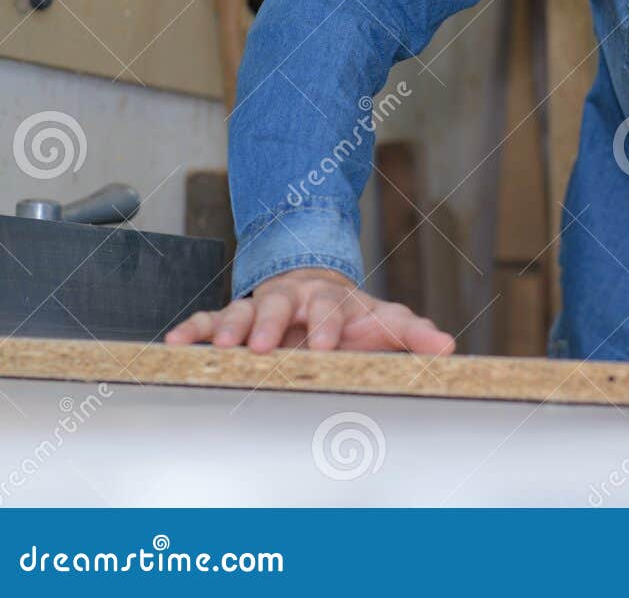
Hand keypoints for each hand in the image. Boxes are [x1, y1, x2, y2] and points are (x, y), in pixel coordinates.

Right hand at [164, 267, 455, 355]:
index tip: (325, 346)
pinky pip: (207, 320)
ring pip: (240, 312)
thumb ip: (414, 334)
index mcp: (329, 299)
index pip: (330, 307)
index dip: (327, 325)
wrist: (315, 286)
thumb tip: (448, 348)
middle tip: (262, 347)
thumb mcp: (385, 320)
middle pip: (278, 306)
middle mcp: (291, 299)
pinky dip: (192, 330)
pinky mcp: (231, 318)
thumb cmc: (351, 314)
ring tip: (219, 348)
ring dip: (227, 328)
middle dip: (269, 325)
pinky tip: (174, 344)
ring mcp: (259, 307)